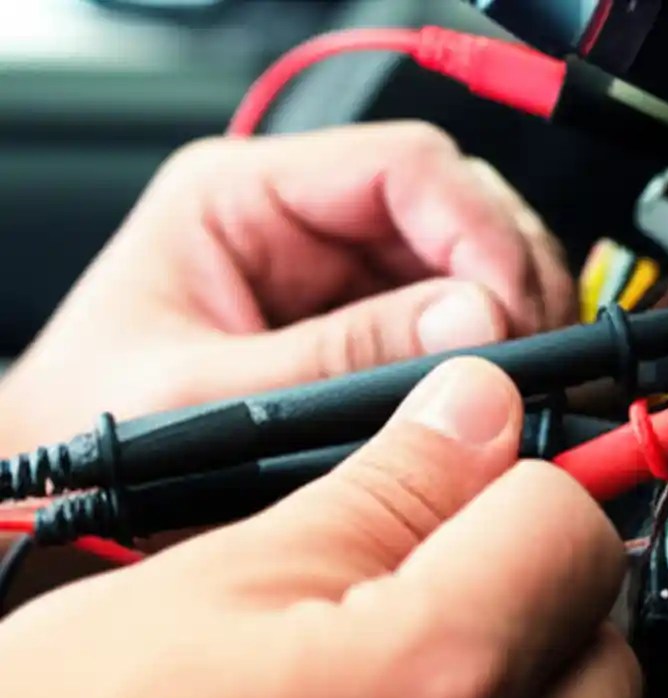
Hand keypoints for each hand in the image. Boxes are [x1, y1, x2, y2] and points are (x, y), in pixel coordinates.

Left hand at [0, 122, 574, 453]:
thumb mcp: (202, 395)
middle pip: (459, 207)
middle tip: (537, 354)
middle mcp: (308, 222)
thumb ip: (331, 362)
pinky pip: (465, 320)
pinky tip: (508, 390)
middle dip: (513, 276)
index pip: (403, 167)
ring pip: (476, 262)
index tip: (511, 310)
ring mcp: (347, 275)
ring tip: (531, 379)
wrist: (59, 488)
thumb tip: (472, 327)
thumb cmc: (91, 423)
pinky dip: (501, 352)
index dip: (477, 229)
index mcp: (246, 195)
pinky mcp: (373, 328)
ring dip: (518, 314)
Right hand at [0, 358, 638, 697]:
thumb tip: (481, 405)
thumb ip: (384, 489)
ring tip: (402, 665)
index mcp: (435, 676)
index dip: (516, 487)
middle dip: (533, 585)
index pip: (571, 527)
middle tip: (427, 579)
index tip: (470, 486)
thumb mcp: (222, 580)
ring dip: (527, 667)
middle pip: (597, 634)